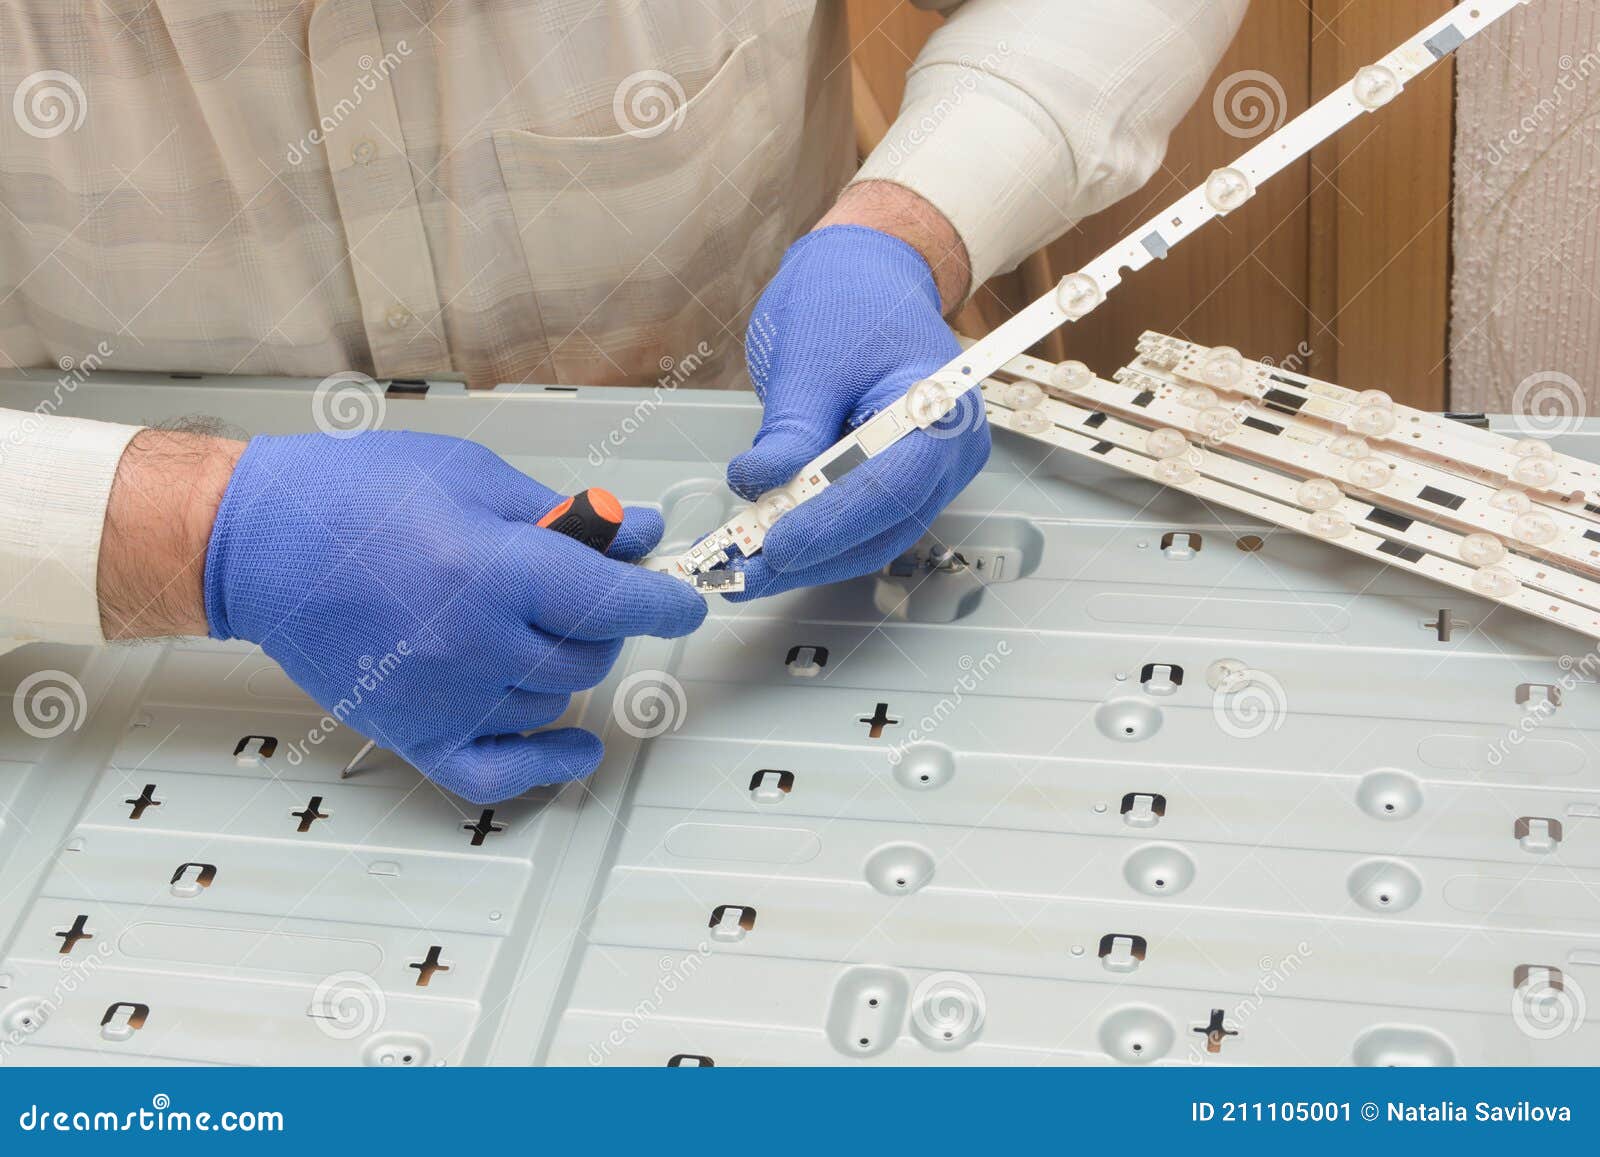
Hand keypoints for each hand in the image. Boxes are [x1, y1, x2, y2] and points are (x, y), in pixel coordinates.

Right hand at [183, 431, 703, 802]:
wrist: (256, 542)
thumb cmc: (351, 497)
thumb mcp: (473, 477)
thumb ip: (565, 514)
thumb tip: (638, 532)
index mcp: (492, 568)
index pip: (616, 602)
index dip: (665, 603)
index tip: (684, 603)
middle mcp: (473, 642)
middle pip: (591, 655)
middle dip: (603, 622)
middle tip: (581, 589)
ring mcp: (444, 697)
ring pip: (554, 699)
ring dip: (562, 665)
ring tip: (525, 623)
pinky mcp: (413, 731)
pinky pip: (500, 772)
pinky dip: (547, 763)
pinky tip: (577, 746)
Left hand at [726, 198, 988, 597]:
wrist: (869, 273)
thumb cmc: (851, 297)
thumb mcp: (810, 357)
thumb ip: (790, 428)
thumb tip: (758, 485)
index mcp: (939, 408)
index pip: (893, 486)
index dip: (832, 523)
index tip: (774, 544)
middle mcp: (949, 450)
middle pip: (884, 526)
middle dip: (811, 554)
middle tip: (742, 571)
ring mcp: (930, 471)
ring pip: (872, 536)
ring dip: (808, 555)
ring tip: (744, 565)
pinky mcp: (899, 480)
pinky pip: (862, 522)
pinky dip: (815, 535)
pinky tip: (768, 539)